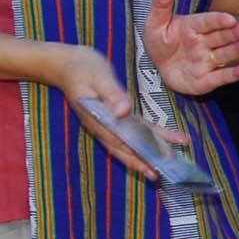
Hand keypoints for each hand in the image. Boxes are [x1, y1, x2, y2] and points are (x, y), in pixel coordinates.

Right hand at [47, 44, 165, 181]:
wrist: (68, 64)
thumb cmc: (82, 68)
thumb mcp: (98, 78)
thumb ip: (112, 95)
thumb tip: (124, 111)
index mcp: (96, 119)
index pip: (117, 141)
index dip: (133, 155)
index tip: (147, 166)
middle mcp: (102, 125)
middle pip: (124, 148)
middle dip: (142, 161)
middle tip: (159, 175)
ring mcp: (108, 122)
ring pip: (131, 141)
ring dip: (150, 151)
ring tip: (170, 160)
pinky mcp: (116, 116)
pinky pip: (135, 129)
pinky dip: (151, 135)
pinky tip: (168, 138)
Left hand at [144, 0, 238, 95]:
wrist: (157, 69)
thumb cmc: (159, 44)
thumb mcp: (154, 24)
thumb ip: (160, 6)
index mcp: (193, 27)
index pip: (208, 22)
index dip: (219, 20)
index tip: (229, 19)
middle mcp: (204, 43)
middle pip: (222, 36)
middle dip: (235, 33)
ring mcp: (207, 61)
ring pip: (224, 54)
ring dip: (237, 50)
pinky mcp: (207, 79)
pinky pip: (221, 76)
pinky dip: (233, 74)